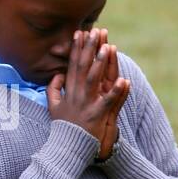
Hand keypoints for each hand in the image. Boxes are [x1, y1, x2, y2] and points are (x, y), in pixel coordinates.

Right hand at [46, 28, 127, 150]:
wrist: (66, 147)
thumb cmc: (62, 127)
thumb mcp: (53, 106)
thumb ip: (53, 89)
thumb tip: (56, 75)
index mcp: (68, 91)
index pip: (72, 65)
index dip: (76, 48)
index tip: (79, 32)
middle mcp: (76, 94)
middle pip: (83, 67)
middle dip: (89, 48)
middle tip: (95, 31)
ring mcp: (86, 104)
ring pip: (94, 79)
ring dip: (100, 63)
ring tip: (107, 47)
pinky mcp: (96, 116)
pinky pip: (107, 102)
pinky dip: (116, 92)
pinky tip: (124, 80)